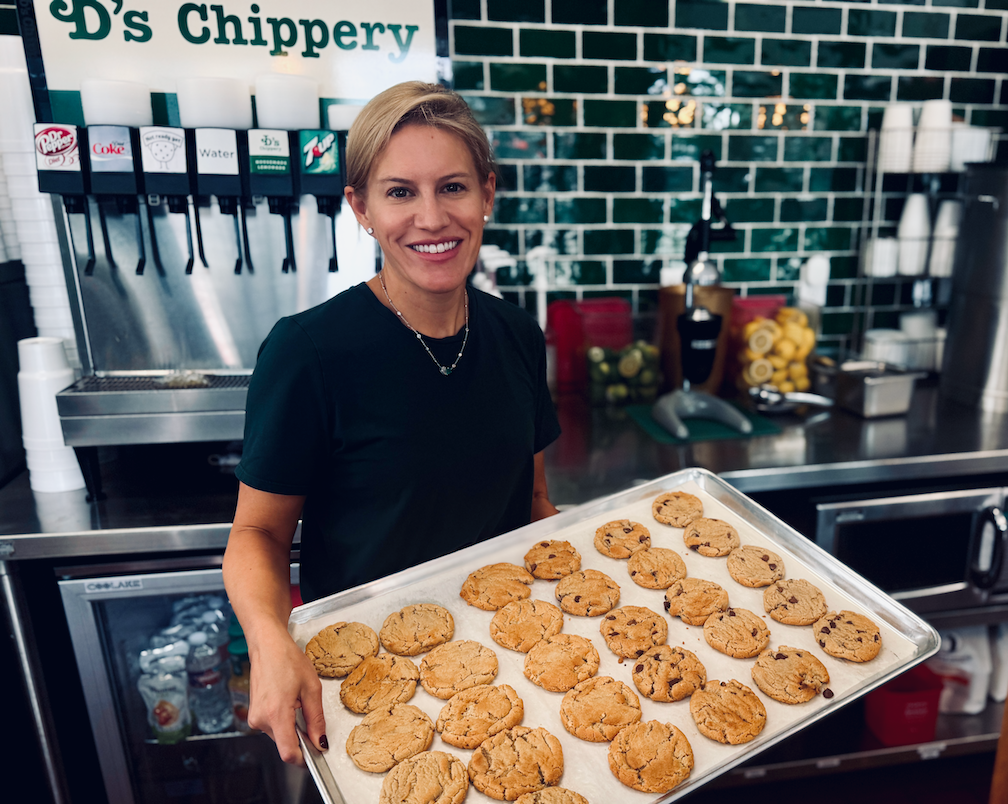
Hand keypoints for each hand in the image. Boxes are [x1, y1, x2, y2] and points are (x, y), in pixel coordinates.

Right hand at [247, 630, 325, 764]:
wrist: (267, 645)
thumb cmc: (288, 660)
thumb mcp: (311, 688)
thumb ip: (316, 719)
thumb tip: (321, 742)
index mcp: (276, 714)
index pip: (288, 753)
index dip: (304, 757)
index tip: (316, 752)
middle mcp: (261, 720)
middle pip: (285, 744)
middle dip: (301, 736)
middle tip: (308, 710)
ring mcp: (255, 718)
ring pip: (279, 735)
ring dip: (292, 725)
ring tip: (295, 699)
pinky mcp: (253, 714)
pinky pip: (273, 726)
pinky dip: (283, 720)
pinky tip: (287, 700)